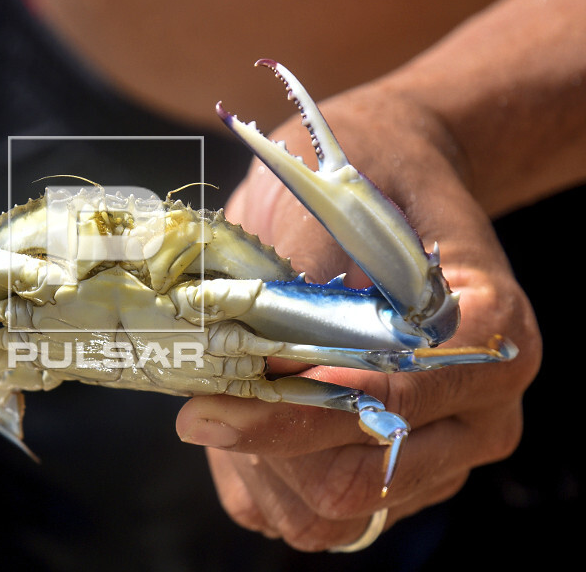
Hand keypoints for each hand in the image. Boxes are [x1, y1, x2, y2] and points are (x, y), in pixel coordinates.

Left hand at [176, 85, 540, 550]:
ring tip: (225, 403)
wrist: (389, 179)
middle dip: (266, 442)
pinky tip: (242, 422)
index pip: (390, 400)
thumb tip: (247, 361)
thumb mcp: (328, 196)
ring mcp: (440, 454)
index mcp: (490, 335)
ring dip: (260, 468)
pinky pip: (313, 518)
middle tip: (203, 397)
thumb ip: (297, 284)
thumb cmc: (366, 173)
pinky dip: (261, 483)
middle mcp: (480, 411)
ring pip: (333, 515)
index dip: (294, 405)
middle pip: (358, 478)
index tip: (212, 398)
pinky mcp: (396, 479)